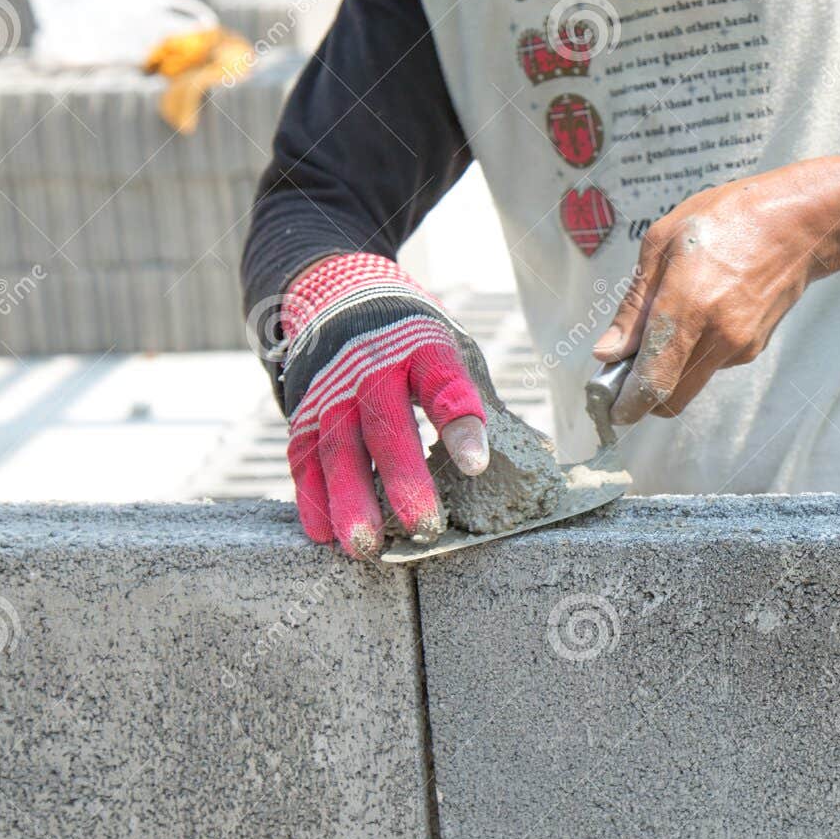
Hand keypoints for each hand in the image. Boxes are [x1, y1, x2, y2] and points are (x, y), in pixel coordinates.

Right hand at [278, 254, 488, 558]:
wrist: (337, 293)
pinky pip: (303, 457)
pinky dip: (311, 496)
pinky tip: (325, 533)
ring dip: (350, 501)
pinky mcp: (304, 411)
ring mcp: (332, 390)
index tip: (477, 465)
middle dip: (404, 479)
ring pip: (338, 448)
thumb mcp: (449, 347)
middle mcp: (372, 368)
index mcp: (422, 349)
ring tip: (366, 546)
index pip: (444, 385)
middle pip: (387, 426)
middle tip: (423, 526)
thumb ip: (477, 398)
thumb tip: (536, 452)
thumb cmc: (410, 337)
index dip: (460, 424)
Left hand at [592, 136, 839, 421]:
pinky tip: (702, 311)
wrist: (800, 225)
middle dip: (645, 399)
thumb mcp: (663, 242)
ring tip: (667, 324)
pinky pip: (712, 363)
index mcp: (688, 304)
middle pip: (672, 399)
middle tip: (625, 377)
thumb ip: (634, 304)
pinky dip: (695, 352)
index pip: (653, 379)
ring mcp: (739, 346)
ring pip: (691, 382)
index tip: (613, 410)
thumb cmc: (728, 219)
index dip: (629, 404)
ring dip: (670, 372)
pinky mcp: (753, 348)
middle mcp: (716, 335)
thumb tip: (609, 351)